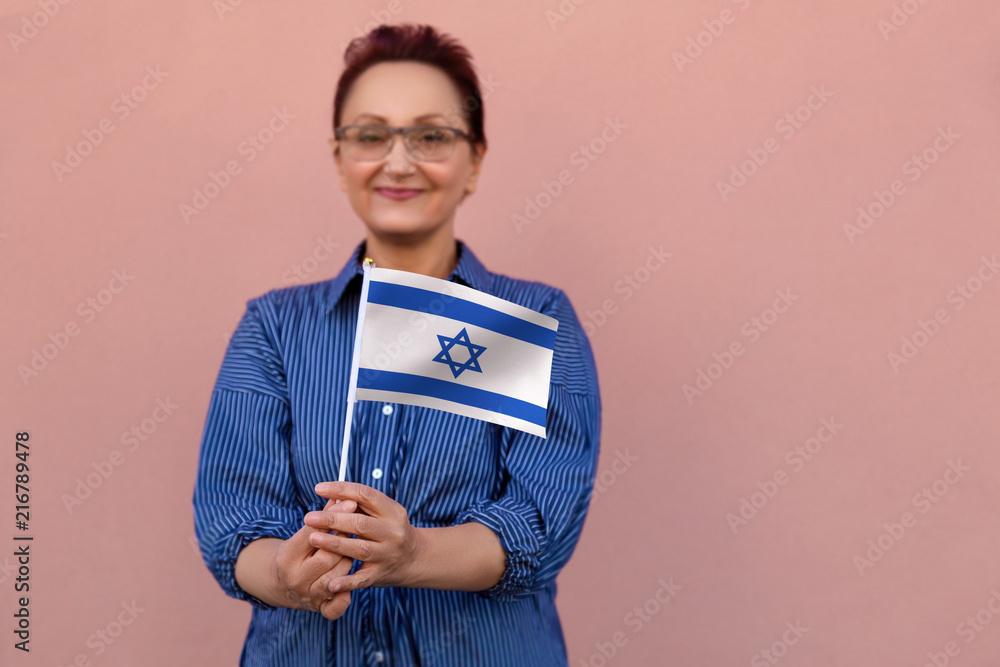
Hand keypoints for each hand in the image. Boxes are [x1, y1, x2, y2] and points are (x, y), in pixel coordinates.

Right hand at [272, 499, 357, 619]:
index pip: (313, 532)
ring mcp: (308, 596)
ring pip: (336, 578)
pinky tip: (350, 581)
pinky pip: (336, 606)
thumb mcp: (303, 533)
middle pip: (327, 557)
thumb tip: (341, 496)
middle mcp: (295, 578)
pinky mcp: (319, 609)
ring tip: (350, 552)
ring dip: (348, 563)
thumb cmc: (299, 551)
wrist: (281, 584)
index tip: (352, 502)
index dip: (334, 516)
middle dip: (343, 541)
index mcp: (287, 555)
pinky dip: (345, 595)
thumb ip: (323, 516)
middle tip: (352, 531)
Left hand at [305, 482, 418, 594]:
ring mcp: (388, 555)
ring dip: (335, 543)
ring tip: (313, 538)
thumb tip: (330, 496)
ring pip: (360, 549)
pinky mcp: (380, 574)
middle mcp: (393, 533)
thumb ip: (358, 505)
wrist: (413, 559)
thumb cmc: (388, 530)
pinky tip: (330, 583)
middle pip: (361, 523)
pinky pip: (361, 579)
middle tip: (309, 517)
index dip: (341, 490)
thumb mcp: (382, 514)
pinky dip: (346, 582)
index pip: (366, 495)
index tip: (318, 489)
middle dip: (333, 519)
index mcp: (393, 512)